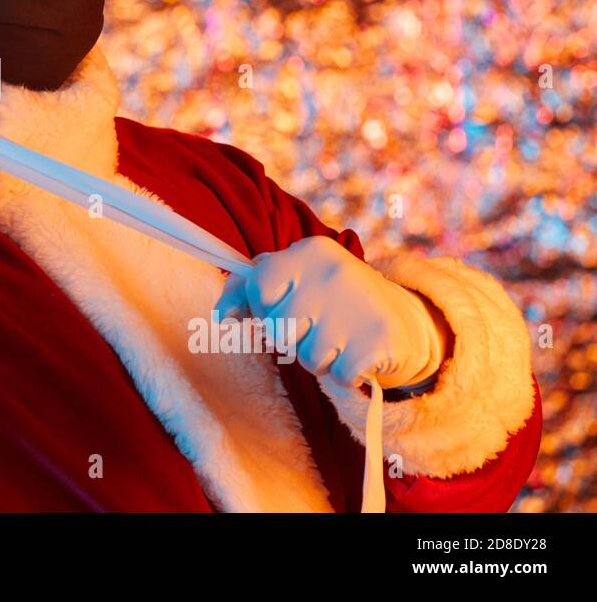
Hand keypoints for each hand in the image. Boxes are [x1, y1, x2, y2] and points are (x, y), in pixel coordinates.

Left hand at [214, 236, 449, 390]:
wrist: (406, 321)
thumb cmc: (333, 301)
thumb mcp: (296, 280)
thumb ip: (250, 287)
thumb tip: (221, 313)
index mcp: (308, 251)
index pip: (258, 287)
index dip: (265, 307)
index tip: (285, 306)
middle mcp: (332, 271)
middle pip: (278, 329)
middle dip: (293, 339)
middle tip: (320, 326)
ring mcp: (357, 305)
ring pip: (305, 357)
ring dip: (319, 359)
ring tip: (340, 340)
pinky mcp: (378, 340)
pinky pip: (336, 375)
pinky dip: (345, 374)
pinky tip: (359, 354)